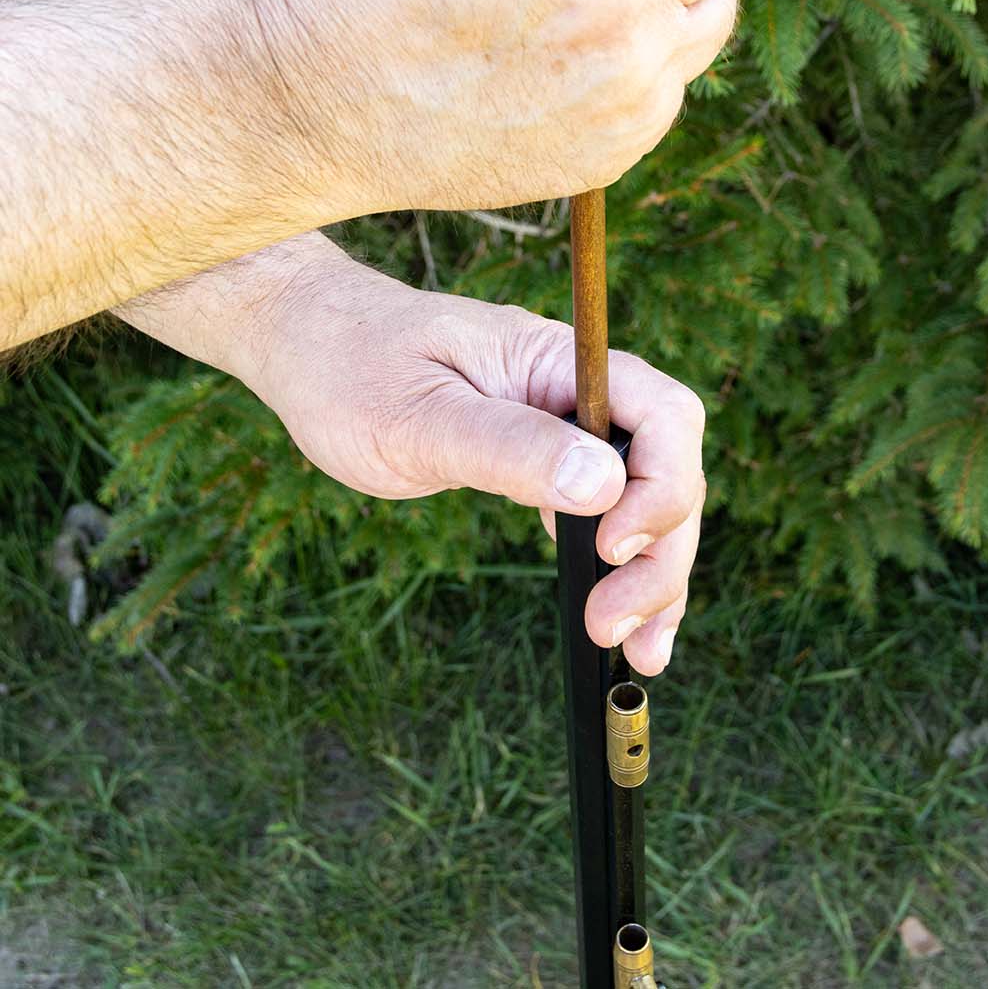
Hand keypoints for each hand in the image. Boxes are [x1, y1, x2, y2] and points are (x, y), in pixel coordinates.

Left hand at [245, 239, 704, 674]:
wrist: (309, 346)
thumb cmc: (351, 367)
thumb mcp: (420, 416)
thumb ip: (509, 447)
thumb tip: (603, 485)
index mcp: (558, 360)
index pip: (662, 412)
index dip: (659, 484)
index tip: (609, 546)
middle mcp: (575, 390)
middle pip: (666, 467)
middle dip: (660, 550)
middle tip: (616, 626)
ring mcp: (562, 425)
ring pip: (646, 498)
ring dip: (656, 573)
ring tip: (643, 652)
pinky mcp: (542, 458)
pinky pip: (603, 509)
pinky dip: (621, 567)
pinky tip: (622, 621)